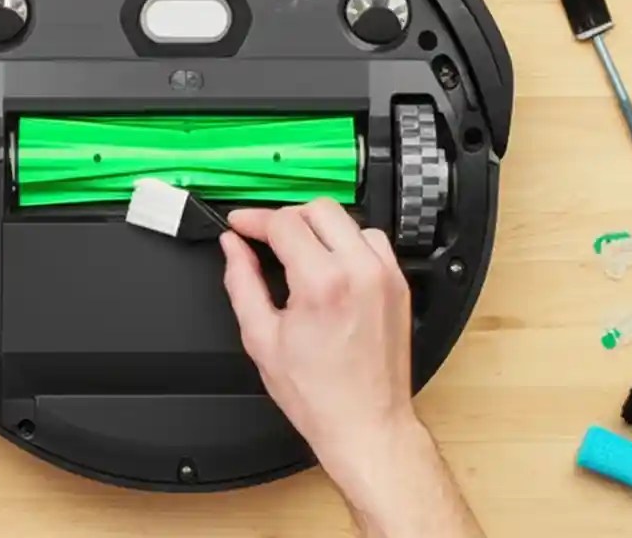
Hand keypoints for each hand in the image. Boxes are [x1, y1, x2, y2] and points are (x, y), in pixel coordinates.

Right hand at [219, 199, 415, 473]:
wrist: (366, 423)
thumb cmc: (319, 394)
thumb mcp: (261, 338)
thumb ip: (242, 282)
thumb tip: (233, 248)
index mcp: (322, 283)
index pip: (284, 223)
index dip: (254, 219)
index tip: (241, 225)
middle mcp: (359, 271)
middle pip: (318, 209)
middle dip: (286, 218)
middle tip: (265, 237)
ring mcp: (385, 276)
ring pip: (348, 220)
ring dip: (319, 228)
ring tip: (298, 253)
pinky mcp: (398, 285)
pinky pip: (373, 242)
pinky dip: (348, 243)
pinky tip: (331, 265)